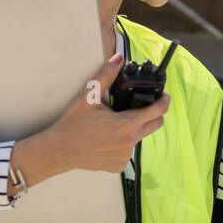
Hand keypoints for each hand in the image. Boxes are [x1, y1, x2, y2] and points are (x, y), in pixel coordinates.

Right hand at [11, 53, 169, 190]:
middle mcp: (130, 141)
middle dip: (153, 114)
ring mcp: (125, 155)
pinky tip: (107, 139)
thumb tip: (118, 58)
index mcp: (127, 124)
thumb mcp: (89, 96)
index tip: (163, 96)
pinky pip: (128, 151)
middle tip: (142, 107)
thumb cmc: (73, 124)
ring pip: (140, 137)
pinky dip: (122, 144)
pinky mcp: (119, 165)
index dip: (164, 100)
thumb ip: (106, 75)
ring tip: (115, 124)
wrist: (58, 150)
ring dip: (134, 129)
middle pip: (155, 124)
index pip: (158, 110)